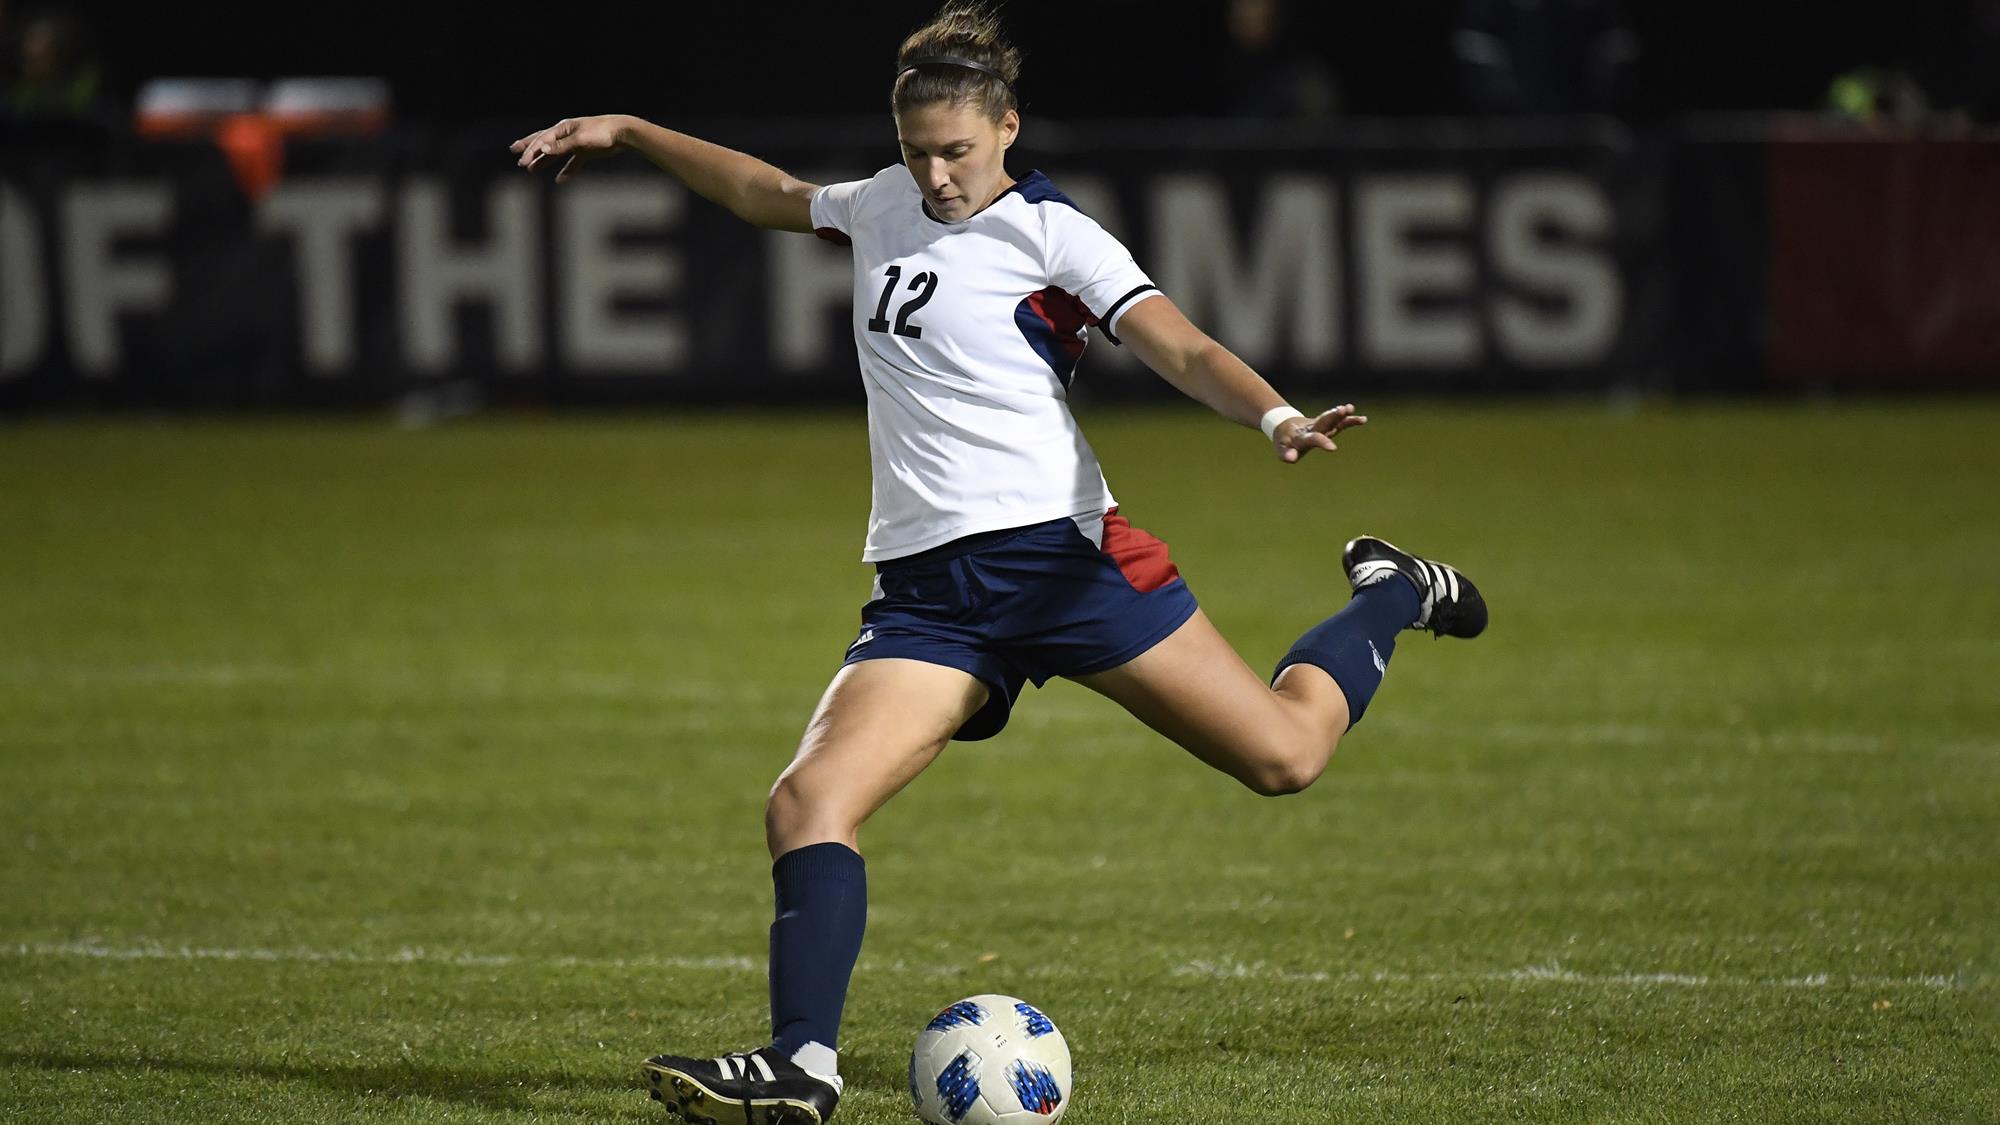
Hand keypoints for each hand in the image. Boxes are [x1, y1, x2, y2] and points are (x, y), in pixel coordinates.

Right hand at [510, 115, 625, 182]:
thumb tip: (543, 149)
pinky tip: (560, 180)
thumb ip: (562, 146)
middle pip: (545, 142)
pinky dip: (566, 171)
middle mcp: (567, 134)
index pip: (542, 140)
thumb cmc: (603, 132)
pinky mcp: (586, 152)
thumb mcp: (581, 139)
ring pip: (556, 154)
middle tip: (514, 152)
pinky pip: (572, 163)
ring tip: (531, 169)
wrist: (623, 133)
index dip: (530, 150)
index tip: (522, 162)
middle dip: (529, 148)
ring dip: (543, 161)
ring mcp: (576, 144)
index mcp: (563, 128)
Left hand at [1273, 403, 1366, 462]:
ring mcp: (1320, 425)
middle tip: (1343, 409)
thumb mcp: (1281, 450)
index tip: (1333, 448)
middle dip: (1333, 416)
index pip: (1312, 438)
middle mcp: (1312, 428)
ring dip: (1341, 414)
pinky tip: (1363, 419)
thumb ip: (1287, 454)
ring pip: (1332, 419)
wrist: (1285, 426)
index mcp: (1301, 436)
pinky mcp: (1327, 424)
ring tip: (1351, 408)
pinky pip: (1340, 422)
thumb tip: (1292, 458)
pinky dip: (1350, 420)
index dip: (1321, 442)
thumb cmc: (1284, 442)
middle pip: (1324, 421)